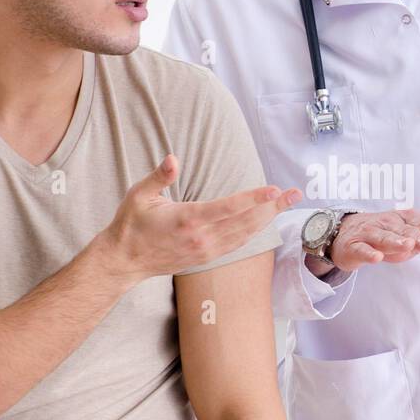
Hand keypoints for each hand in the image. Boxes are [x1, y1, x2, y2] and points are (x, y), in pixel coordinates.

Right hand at [96, 154, 300, 281]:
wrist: (124, 260)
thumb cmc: (131, 224)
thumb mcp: (139, 195)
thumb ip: (159, 176)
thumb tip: (173, 159)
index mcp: (187, 219)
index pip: (228, 208)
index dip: (254, 198)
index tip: (274, 190)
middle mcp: (201, 237)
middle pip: (245, 221)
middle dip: (273, 207)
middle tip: (295, 193)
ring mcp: (205, 250)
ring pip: (245, 234)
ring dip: (268, 219)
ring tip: (287, 204)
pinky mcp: (205, 257)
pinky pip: (237, 244)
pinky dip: (254, 232)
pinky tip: (265, 222)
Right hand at [324, 209, 419, 272]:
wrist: (345, 235)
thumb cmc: (385, 236)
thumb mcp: (410, 235)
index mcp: (402, 219)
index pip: (418, 222)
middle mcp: (386, 224)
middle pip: (403, 230)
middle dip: (417, 237)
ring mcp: (369, 234)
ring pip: (383, 237)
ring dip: (395, 241)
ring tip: (407, 246)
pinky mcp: (353, 247)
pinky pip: (361, 250)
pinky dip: (368, 253)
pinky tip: (377, 257)